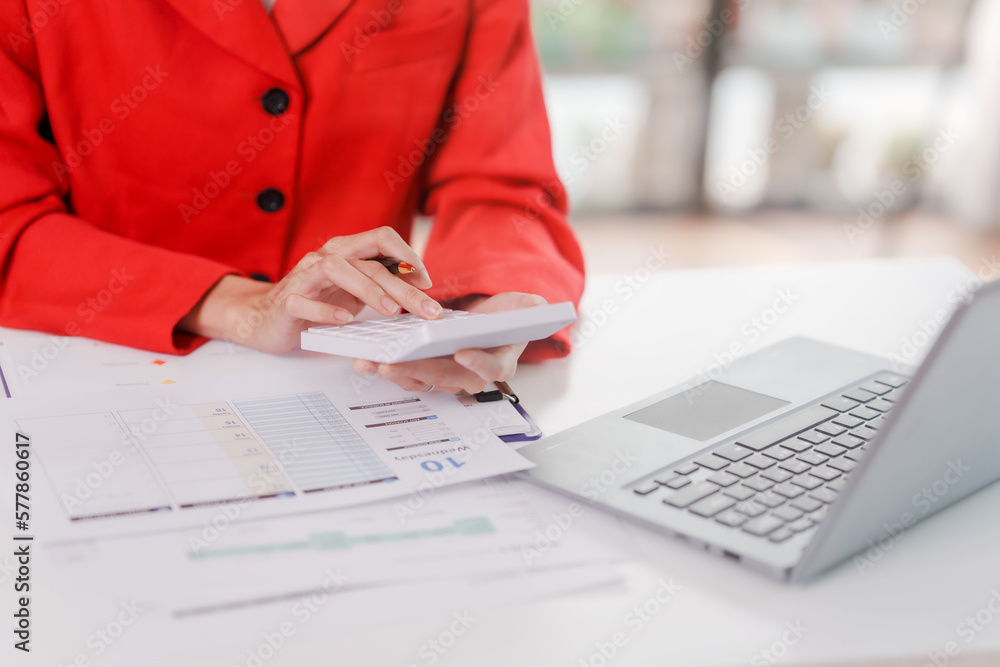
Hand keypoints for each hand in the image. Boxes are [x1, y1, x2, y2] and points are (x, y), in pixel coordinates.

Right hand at [179, 227, 441, 353]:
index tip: (427, 283)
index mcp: (346, 251)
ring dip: (368, 290)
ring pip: (337, 270)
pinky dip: (326, 311)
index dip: (408, 255)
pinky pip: (305, 302)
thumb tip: (419, 290)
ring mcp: (304, 277)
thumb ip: (380, 284)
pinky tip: (345, 320)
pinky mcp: (287, 301)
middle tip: (427, 309)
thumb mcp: (353, 290)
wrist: (265, 317)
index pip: (381, 237)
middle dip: (403, 286)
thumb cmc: (314, 301)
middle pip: (369, 262)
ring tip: (390, 311)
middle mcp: (326, 257)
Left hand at [353, 292, 547, 393]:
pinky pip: (405, 372)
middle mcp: (472, 375)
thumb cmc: (508, 315)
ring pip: (421, 380)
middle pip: (445, 379)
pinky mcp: (425, 368)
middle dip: (417, 371)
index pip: (492, 370)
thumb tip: (540, 308)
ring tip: (372, 362)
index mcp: (500, 363)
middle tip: (393, 363)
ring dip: (395, 372)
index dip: (479, 364)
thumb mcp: (528, 308)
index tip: (463, 353)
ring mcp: (447, 374)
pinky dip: (386, 366)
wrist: (488, 318)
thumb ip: (535, 310)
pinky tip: (366, 357)